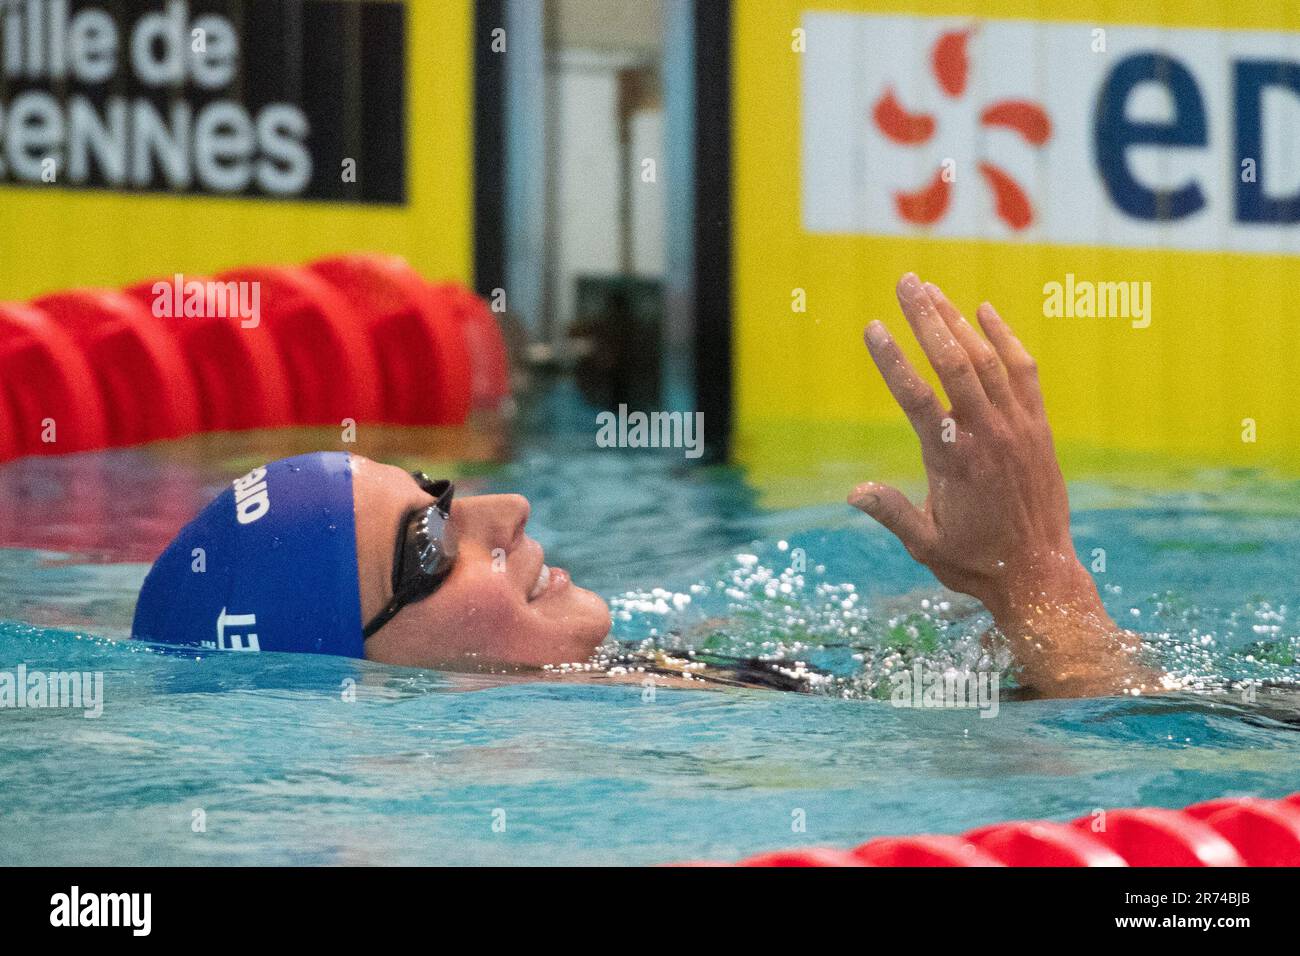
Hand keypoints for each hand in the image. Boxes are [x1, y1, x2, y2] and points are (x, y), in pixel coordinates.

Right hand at [851, 274, 1151, 696]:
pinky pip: (1024, 372)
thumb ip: (891, 512)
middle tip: (906, 282)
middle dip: (928, 318)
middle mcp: (989, 435)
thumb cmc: (977, 562)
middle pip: (955, 362)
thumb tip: (852, 492)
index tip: (873, 328)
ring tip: (933, 290)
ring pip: (988, 360)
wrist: (1041, 575)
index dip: (893, 360)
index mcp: (954, 461)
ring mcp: (1019, 427)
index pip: (917, 398)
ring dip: (959, 321)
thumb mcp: (925, 545)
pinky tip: (985, 312)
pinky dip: (1006, 339)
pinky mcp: (1039, 428)